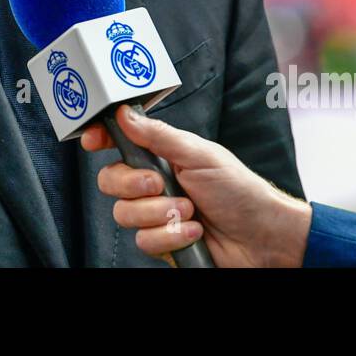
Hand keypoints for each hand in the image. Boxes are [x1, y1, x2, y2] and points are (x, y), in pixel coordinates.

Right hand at [80, 104, 311, 267]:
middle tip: (159, 184)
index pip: (120, 144)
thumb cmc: (240, 190)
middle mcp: (154, 185)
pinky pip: (143, 241)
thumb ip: (159, 136)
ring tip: (189, 211)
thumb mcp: (201, 155)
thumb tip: (126, 114)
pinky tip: (193, 231)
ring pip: (124, 213)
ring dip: (159, 214)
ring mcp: (156, 215)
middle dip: (133, 184)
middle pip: (110, 181)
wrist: (261, 237)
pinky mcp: (162, 242)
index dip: (102, 139)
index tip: (94, 140)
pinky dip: (171, 236)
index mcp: (162, 156)